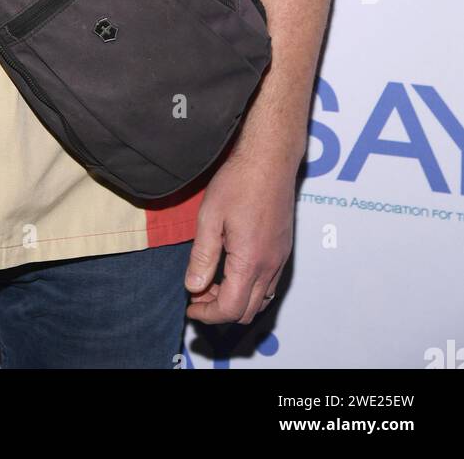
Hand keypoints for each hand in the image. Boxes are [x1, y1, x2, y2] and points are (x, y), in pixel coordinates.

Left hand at [183, 148, 295, 324]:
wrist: (270, 159)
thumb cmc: (238, 182)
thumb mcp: (210, 217)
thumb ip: (202, 256)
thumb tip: (193, 287)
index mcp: (250, 262)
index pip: (230, 308)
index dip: (207, 314)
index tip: (190, 306)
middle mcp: (270, 266)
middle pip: (247, 311)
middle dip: (219, 310)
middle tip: (198, 292)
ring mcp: (280, 258)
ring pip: (261, 300)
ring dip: (236, 300)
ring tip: (212, 280)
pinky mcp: (284, 249)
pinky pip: (270, 284)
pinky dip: (250, 288)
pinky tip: (232, 267)